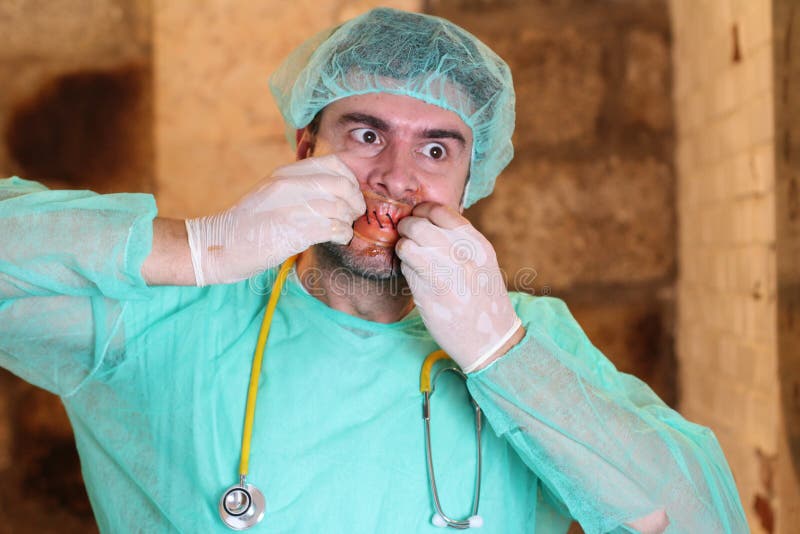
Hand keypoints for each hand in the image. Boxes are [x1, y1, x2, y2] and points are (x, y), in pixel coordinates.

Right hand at [185, 155, 364, 285]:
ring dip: (348, 222)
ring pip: (342, 208)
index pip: (335, 163)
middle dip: (355, 202)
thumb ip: (299, 187)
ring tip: (341, 229)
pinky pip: (336, 228)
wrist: (220, 245)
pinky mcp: (297, 230)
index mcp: (286, 173)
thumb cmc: (247, 225)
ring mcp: (294, 206)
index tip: (350, 194)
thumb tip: (334, 192)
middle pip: (344, 185)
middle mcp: (291, 185)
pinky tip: (336, 239)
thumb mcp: (271, 193)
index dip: (351, 179)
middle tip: (352, 215)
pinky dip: (343, 235)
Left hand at [396, 203, 522, 371]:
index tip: (417, 221)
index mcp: (477, 243)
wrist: (493, 339)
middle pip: (420, 223)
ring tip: (409, 259)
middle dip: (406, 228)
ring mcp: (448, 269)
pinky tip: (412, 275)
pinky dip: (404, 265)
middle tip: (405, 239)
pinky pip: (407, 263)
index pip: (440, 211)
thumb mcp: (482, 264)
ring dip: (403, 247)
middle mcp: (463, 252)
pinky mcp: (433, 289)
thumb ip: (460, 244)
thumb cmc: (484, 303)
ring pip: (409, 241)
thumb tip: (430, 226)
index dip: (422, 213)